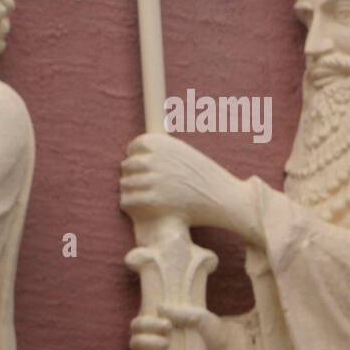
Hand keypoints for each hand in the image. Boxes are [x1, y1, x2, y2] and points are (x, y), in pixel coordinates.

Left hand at [120, 134, 258, 242]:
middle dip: (132, 174)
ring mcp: (154, 179)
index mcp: (162, 143)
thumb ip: (161, 151)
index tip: (143, 167)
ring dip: (129, 190)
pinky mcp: (154, 200)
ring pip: (125, 184)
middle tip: (140, 184)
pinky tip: (138, 206)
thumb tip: (132, 152)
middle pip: (127, 166)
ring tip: (138, 195)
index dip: (136, 157)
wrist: (224, 198)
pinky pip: (127, 200)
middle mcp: (155, 159)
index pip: (134, 147)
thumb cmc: (204, 177)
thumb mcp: (183, 153)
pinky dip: (129, 204)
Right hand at [129, 305, 238, 349]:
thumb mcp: (202, 319)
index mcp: (159, 330)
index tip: (167, 326)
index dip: (146, 324)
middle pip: (135, 342)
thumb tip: (160, 308)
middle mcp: (154, 347)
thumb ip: (183, 313)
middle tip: (166, 342)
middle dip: (145, 341)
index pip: (139, 325)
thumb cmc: (215, 336)